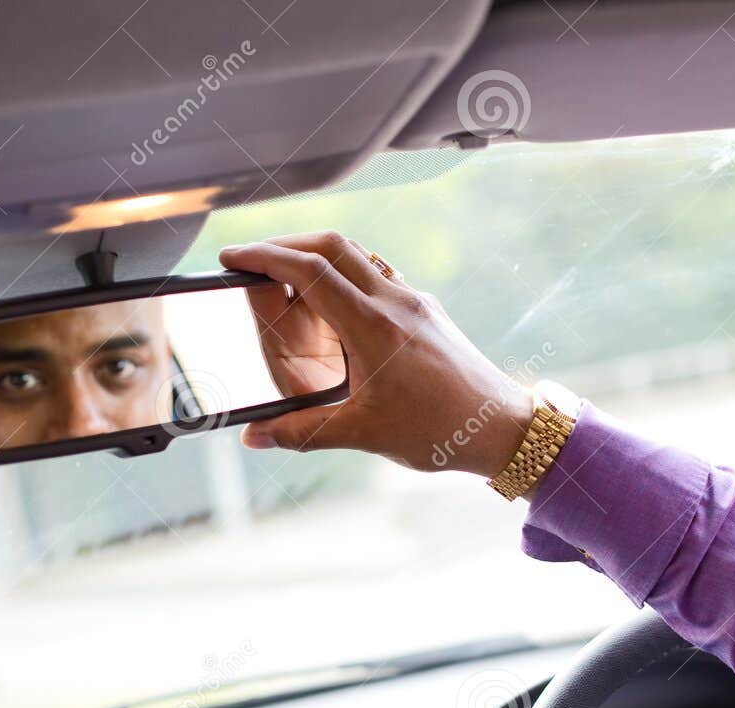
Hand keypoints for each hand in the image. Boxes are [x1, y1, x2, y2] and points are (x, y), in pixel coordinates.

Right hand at [219, 232, 534, 475]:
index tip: (232, 258)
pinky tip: (337, 306)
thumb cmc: (441, 432)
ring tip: (290, 280)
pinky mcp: (429, 312)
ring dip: (320, 256)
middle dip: (286, 245)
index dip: (263, 257)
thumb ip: (303, 432)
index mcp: (373, 326)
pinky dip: (349, 276)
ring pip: (359, 257)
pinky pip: (381, 277)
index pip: (308, 269)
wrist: (502, 428)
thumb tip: (254, 437)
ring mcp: (416, 302)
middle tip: (254, 261)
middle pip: (332, 245)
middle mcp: (395, 302)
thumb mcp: (363, 434)